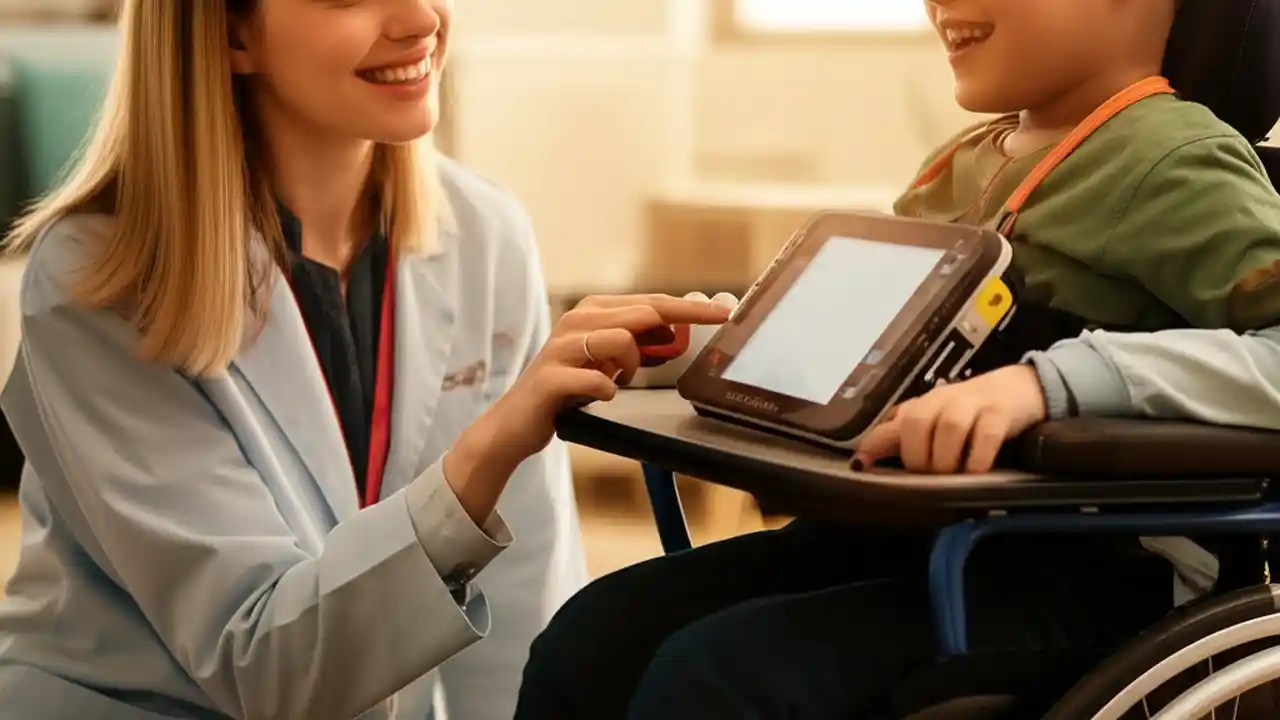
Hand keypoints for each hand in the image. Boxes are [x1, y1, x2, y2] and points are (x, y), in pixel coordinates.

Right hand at [444, 294, 730, 520]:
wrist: (515, 424)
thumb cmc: (566, 391)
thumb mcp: (606, 363)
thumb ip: (635, 345)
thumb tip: (674, 333)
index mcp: (591, 311)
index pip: (651, 302)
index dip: (690, 307)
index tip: (726, 311)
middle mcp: (576, 320)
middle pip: (643, 312)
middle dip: (684, 319)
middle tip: (716, 326)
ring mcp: (561, 347)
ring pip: (622, 341)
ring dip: (630, 366)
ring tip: (616, 381)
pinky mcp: (551, 377)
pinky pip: (599, 381)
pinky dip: (607, 390)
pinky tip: (599, 397)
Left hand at [853, 365, 1048, 473]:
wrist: (1019, 388)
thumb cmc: (968, 412)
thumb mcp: (932, 422)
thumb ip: (898, 439)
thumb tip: (861, 461)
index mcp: (922, 405)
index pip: (892, 424)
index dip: (875, 444)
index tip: (861, 466)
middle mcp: (942, 400)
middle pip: (918, 422)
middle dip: (919, 456)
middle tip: (929, 476)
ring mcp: (973, 404)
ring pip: (950, 426)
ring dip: (947, 457)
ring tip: (952, 475)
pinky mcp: (1001, 413)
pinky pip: (986, 434)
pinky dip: (978, 457)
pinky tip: (976, 470)